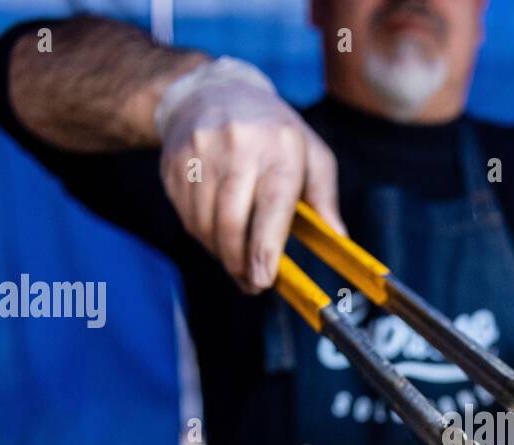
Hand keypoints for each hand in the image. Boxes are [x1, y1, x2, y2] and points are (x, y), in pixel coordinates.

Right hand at [158, 73, 343, 292]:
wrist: (211, 91)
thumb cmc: (272, 131)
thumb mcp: (310, 152)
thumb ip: (324, 196)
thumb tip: (339, 237)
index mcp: (279, 145)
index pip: (272, 203)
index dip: (266, 246)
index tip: (264, 278)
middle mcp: (237, 145)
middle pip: (232, 220)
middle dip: (240, 261)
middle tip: (251, 283)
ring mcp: (200, 152)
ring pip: (205, 224)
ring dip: (220, 253)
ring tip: (236, 262)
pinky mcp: (174, 163)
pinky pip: (186, 216)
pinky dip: (203, 236)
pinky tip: (217, 237)